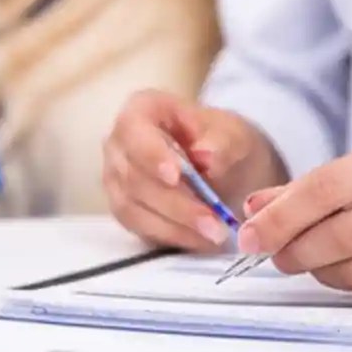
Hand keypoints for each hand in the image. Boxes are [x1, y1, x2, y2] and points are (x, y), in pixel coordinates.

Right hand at [102, 89, 285, 252]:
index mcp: (141, 110)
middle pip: (133, 175)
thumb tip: (204, 156)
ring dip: (174, 225)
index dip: (151, 154)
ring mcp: (117, 178)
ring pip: (133, 206)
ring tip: (214, 235)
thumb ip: (222, 143)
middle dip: (175, 202)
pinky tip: (200, 241)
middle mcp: (119, 143)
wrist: (225, 165)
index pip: (134, 130)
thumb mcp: (234, 134)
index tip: (176, 176)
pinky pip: (138, 226)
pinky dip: (171, 236)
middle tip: (214, 221)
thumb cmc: (222, 141)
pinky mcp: (124, 208)